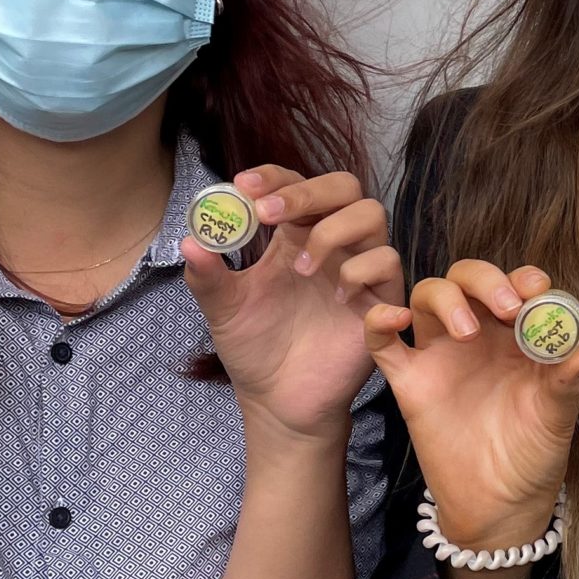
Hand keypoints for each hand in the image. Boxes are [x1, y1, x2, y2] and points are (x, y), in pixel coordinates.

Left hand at [183, 167, 399, 449]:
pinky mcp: (380, 299)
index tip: (243, 186)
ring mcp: (358, 268)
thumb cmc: (254, 348)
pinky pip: (388, 261)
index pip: (294, 183)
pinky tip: (333, 297)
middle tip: (268, 214)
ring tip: (299, 268)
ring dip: (333, 230)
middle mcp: (330, 243)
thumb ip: (207, 275)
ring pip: (371, 213)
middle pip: (342, 186)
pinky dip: (360, 270)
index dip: (274, 177)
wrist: (279, 401)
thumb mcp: (222, 308)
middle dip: (307, 191)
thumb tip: (190, 240)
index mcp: (292, 235)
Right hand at [363, 261, 578, 547]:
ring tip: (467, 330)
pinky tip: (397, 319)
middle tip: (507, 306)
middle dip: (486, 280)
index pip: (517, 286)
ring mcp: (441, 355)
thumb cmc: (534, 455)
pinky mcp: (410, 382)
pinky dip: (380, 321)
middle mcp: (480, 336)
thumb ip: (567, 381)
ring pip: (428, 297)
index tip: (535, 289)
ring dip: (445, 297)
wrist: (500, 507)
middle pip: (469, 279)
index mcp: (519, 336)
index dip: (525, 279)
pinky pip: (382, 342)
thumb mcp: (557, 417)